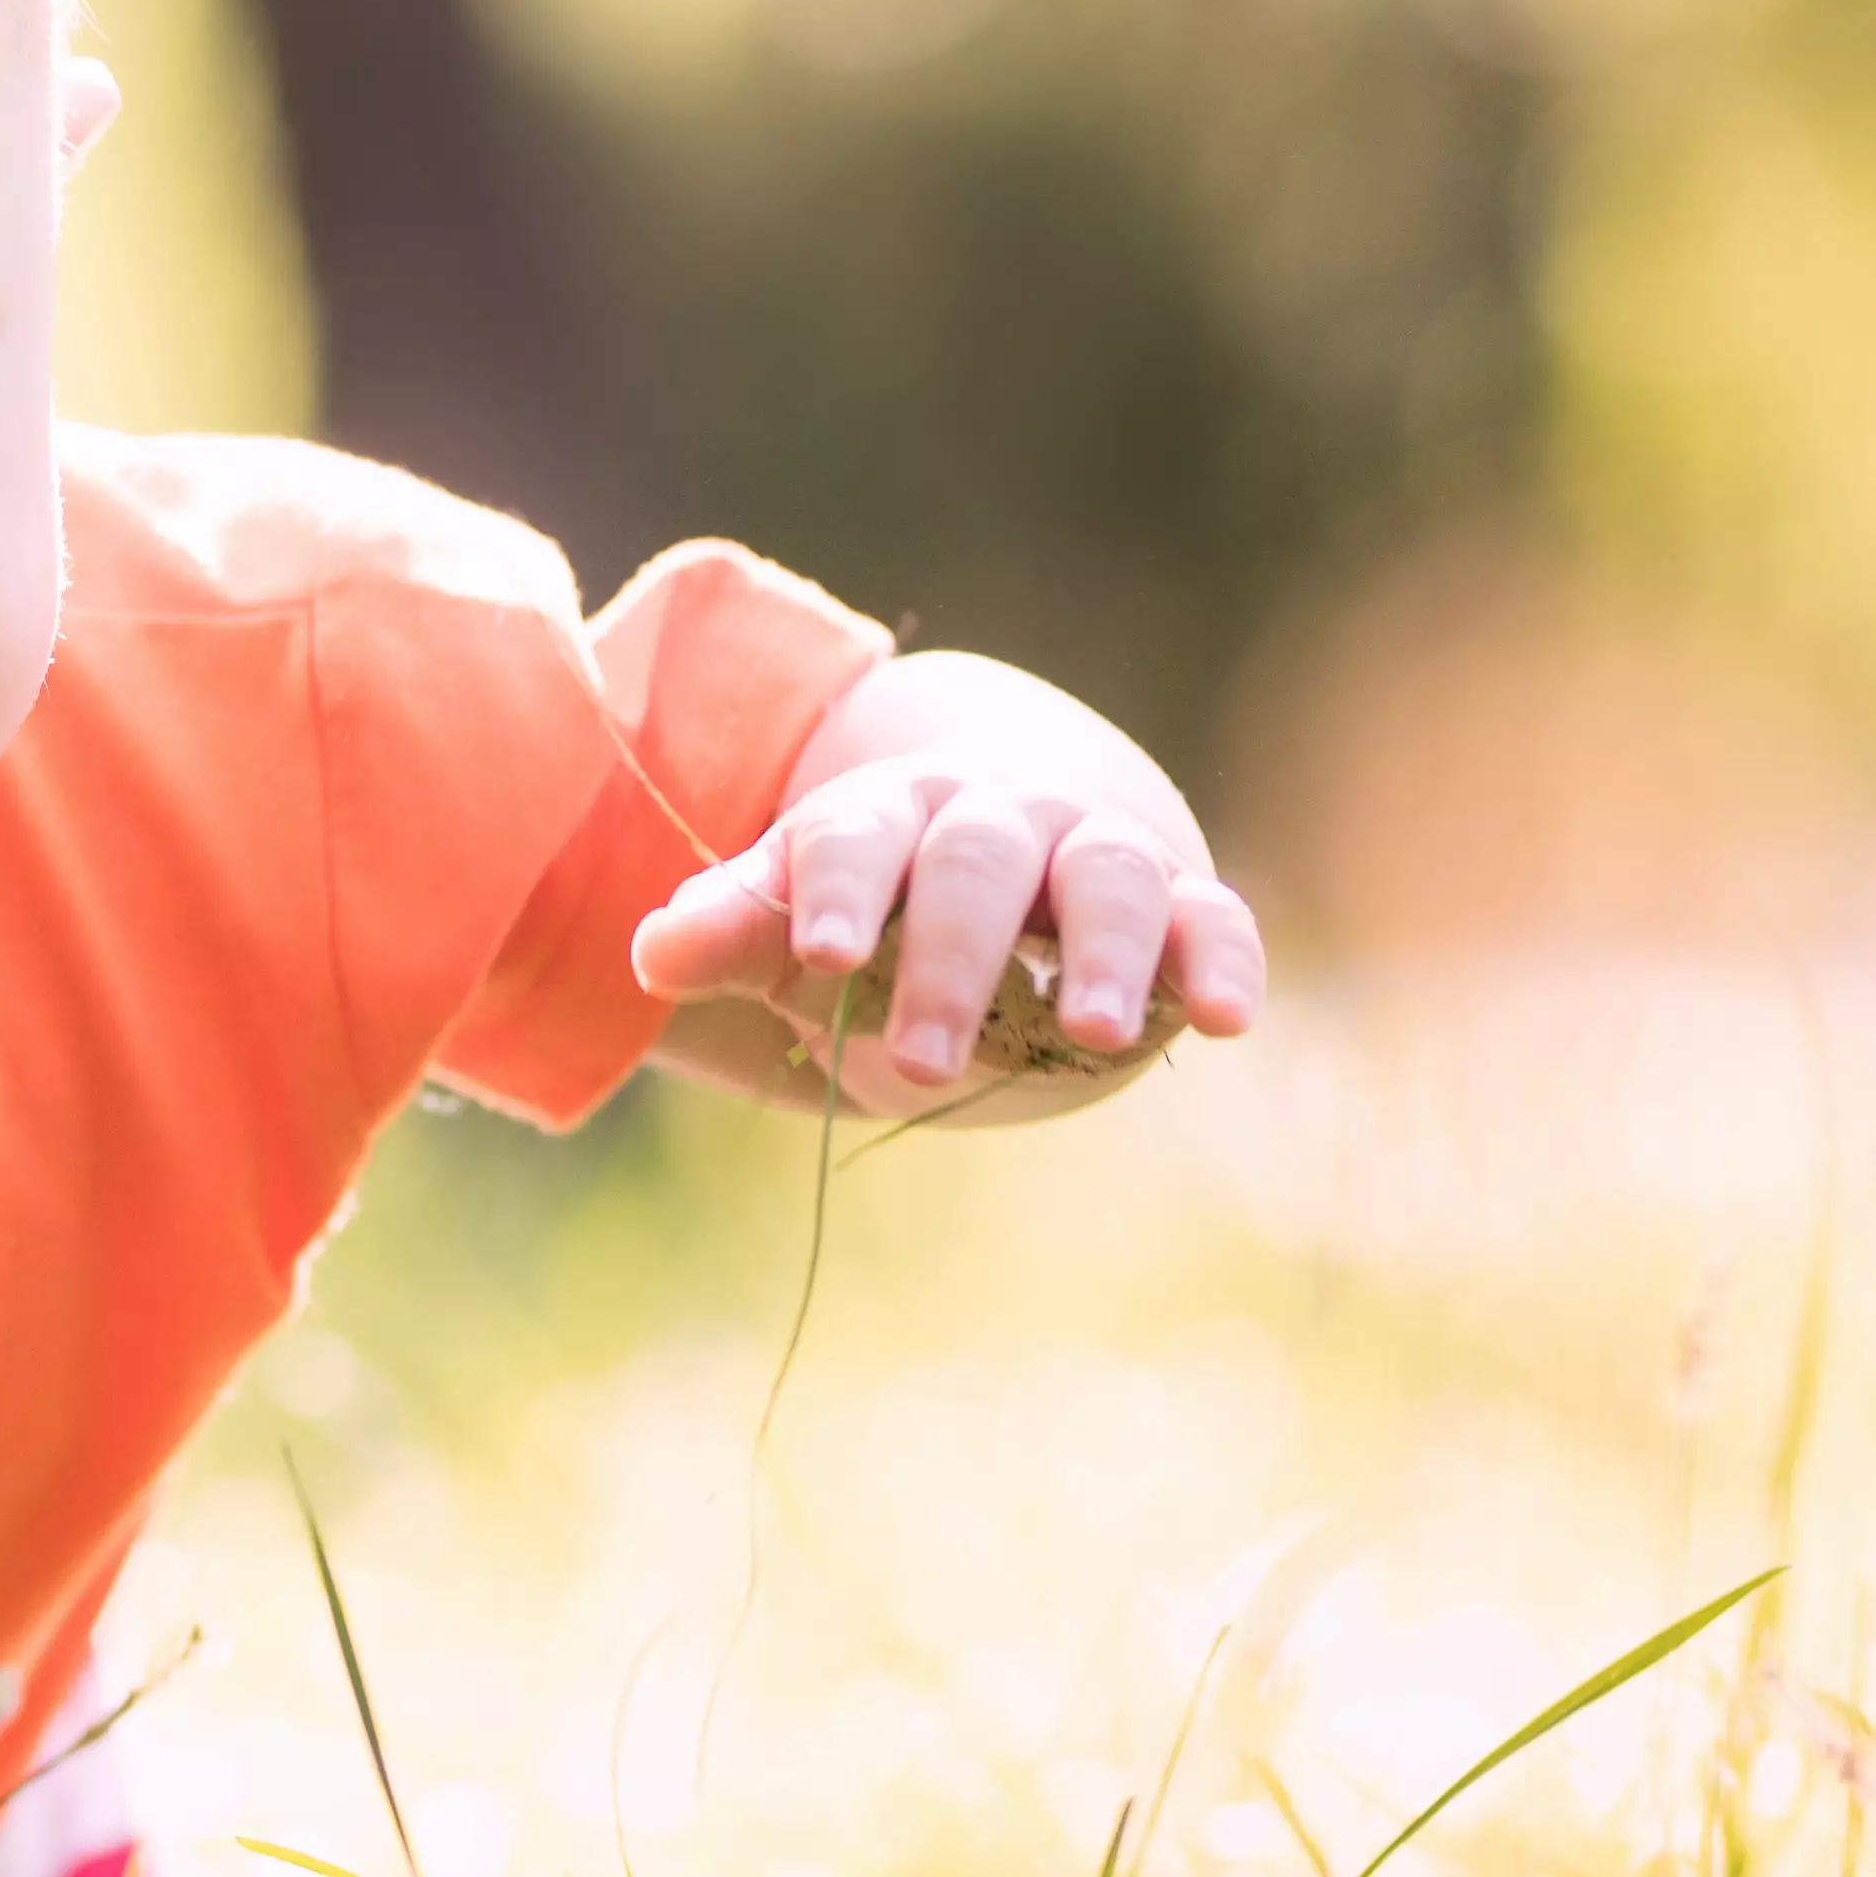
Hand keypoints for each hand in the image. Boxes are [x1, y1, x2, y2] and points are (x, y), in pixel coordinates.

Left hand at [627, 656, 1263, 1120]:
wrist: (1007, 866)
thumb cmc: (880, 916)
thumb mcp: (801, 925)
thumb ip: (736, 935)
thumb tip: (651, 953)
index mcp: (885, 815)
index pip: (852, 836)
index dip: (835, 890)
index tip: (820, 955)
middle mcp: (995, 818)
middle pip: (975, 864)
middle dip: (949, 957)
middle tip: (919, 1061)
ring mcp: (1092, 854)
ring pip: (1105, 878)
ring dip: (1103, 951)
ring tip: (1095, 1031)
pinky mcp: (1180, 907)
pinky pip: (1212, 920)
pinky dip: (1223, 961)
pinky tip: (1224, 1020)